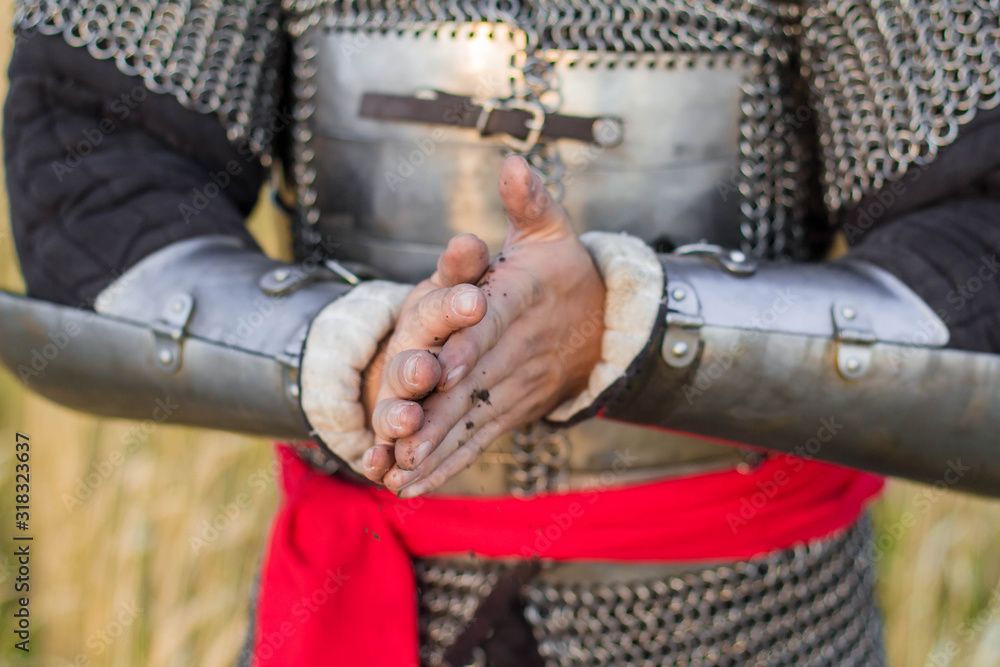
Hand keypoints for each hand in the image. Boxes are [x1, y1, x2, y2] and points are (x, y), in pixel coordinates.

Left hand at [375, 155, 605, 496]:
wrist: (605, 326)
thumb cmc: (565, 271)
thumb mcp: (552, 228)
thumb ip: (530, 200)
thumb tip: (512, 161)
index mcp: (521, 301)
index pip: (492, 324)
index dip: (464, 345)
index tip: (435, 368)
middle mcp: (517, 350)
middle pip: (473, 383)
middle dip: (436, 413)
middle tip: (399, 437)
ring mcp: (515, 387)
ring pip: (472, 420)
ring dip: (435, 449)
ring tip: (399, 474)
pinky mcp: (510, 412)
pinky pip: (478, 440)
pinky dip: (447, 466)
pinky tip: (413, 489)